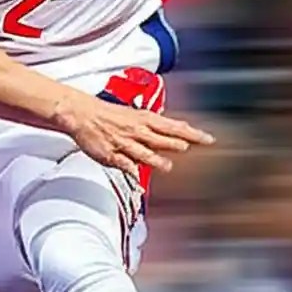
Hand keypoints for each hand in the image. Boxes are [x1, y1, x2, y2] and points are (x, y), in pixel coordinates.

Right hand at [57, 95, 214, 181]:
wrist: (82, 114)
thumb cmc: (108, 115)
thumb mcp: (136, 116)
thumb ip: (155, 127)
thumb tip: (175, 131)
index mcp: (145, 120)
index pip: (174, 126)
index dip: (192, 133)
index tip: (209, 139)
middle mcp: (137, 131)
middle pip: (162, 137)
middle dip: (176, 143)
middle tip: (190, 147)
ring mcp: (124, 143)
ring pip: (143, 151)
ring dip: (155, 159)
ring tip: (167, 166)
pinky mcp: (110, 154)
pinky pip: (123, 163)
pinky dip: (131, 170)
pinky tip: (137, 178)